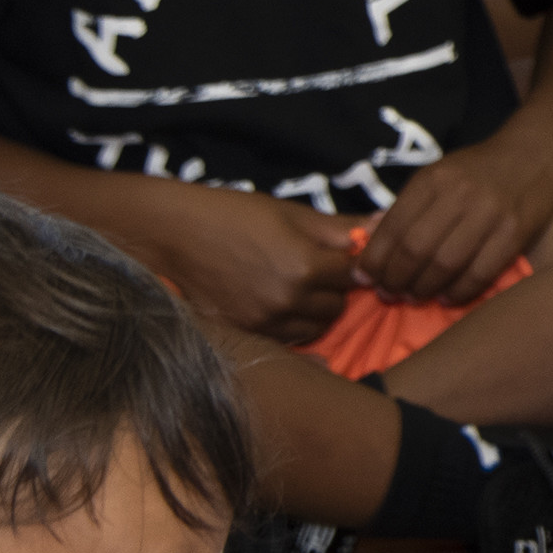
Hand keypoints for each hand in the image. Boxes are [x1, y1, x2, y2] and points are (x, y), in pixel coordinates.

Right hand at [156, 187, 358, 343]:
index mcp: (305, 266)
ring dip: (315, 311)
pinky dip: (290, 324)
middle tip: (316, 271)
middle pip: (337, 306)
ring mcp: (265, 322)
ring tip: (296, 287)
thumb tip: (381, 224)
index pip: (353, 275)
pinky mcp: (245, 333)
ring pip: (315, 328)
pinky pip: (286, 339)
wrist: (171, 233)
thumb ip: (339, 227)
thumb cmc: (232, 214)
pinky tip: (279, 304)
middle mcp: (288, 300)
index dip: (348, 263)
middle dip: (334, 289)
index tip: (336, 255)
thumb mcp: (291, 213)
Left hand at [359, 134, 552, 304]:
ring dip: (423, 289)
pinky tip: (446, 297)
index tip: (364, 279)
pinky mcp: (515, 234)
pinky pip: (480, 273)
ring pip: (445, 265)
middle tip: (388, 293)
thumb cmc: (480, 169)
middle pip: (415, 250)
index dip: (374, 260)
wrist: (537, 153)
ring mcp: (490, 215)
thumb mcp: (439, 175)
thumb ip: (409, 207)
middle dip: (395, 279)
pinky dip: (458, 292)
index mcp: (434, 179)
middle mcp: (459, 195)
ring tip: (414, 297)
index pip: (393, 227)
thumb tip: (372, 245)